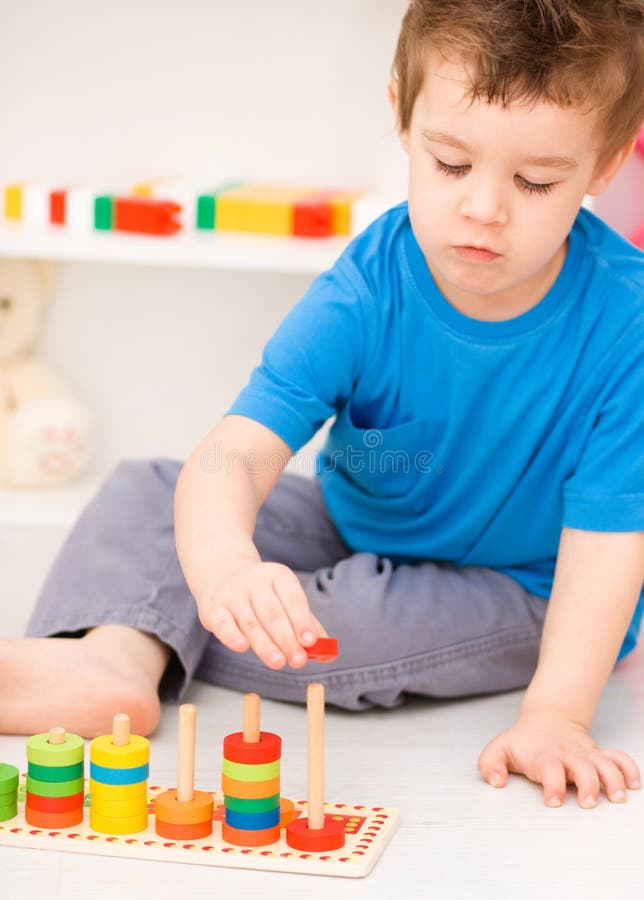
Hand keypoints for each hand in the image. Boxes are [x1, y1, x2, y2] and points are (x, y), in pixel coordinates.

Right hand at [196, 555, 325, 669]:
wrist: (221, 572)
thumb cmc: (261, 592)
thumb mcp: (284, 596)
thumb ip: (304, 620)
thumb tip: (325, 647)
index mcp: (277, 575)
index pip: (293, 598)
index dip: (301, 620)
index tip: (310, 641)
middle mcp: (254, 581)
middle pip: (272, 613)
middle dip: (286, 638)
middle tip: (297, 660)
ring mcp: (231, 593)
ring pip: (250, 622)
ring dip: (265, 644)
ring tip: (279, 662)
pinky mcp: (212, 607)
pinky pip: (223, 623)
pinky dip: (233, 636)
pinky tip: (244, 648)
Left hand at [477, 707, 640, 806]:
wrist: (547, 718)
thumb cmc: (523, 741)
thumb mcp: (500, 748)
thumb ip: (490, 764)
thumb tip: (496, 782)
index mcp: (544, 756)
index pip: (549, 769)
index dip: (552, 784)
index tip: (552, 801)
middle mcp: (568, 755)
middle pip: (583, 767)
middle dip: (588, 785)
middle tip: (587, 802)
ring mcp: (585, 754)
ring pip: (605, 764)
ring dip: (613, 780)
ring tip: (617, 797)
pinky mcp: (599, 754)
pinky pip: (619, 758)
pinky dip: (629, 769)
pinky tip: (633, 784)